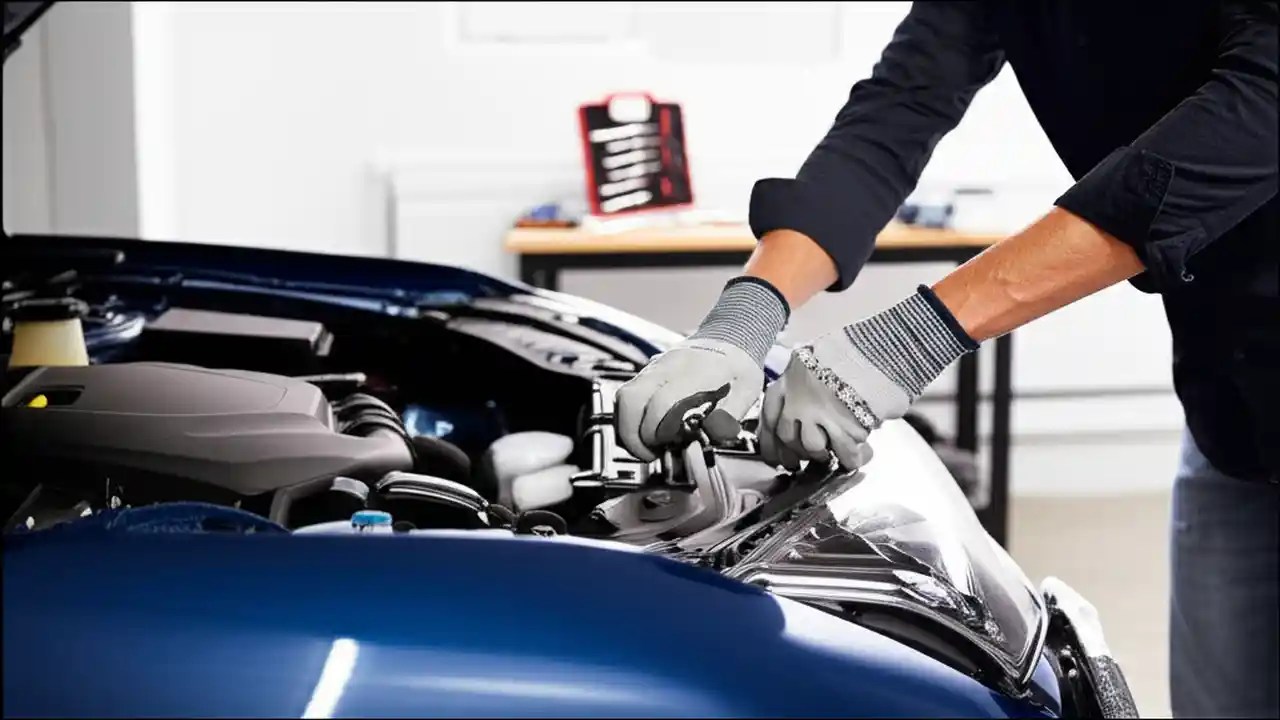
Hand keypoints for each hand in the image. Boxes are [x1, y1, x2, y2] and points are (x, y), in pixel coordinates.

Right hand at [615, 338, 763, 460]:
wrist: (731, 336)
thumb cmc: (738, 365)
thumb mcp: (746, 392)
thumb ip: (728, 417)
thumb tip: (712, 436)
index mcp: (693, 372)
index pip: (660, 403)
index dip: (658, 432)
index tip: (665, 448)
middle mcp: (666, 367)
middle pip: (630, 399)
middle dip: (633, 434)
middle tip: (650, 453)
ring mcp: (653, 368)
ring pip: (622, 397)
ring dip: (627, 427)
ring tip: (644, 446)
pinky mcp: (647, 373)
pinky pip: (625, 395)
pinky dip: (627, 418)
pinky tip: (642, 433)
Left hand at [760, 286, 976, 471]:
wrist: (873, 350)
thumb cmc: (845, 351)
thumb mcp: (811, 358)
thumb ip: (800, 380)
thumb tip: (798, 399)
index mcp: (787, 382)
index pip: (768, 420)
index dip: (770, 443)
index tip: (774, 456)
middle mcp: (797, 402)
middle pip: (788, 438)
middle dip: (796, 452)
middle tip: (806, 457)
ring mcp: (819, 418)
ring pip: (813, 448)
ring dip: (822, 454)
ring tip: (831, 451)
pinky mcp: (845, 429)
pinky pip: (845, 453)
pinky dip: (851, 459)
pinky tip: (856, 456)